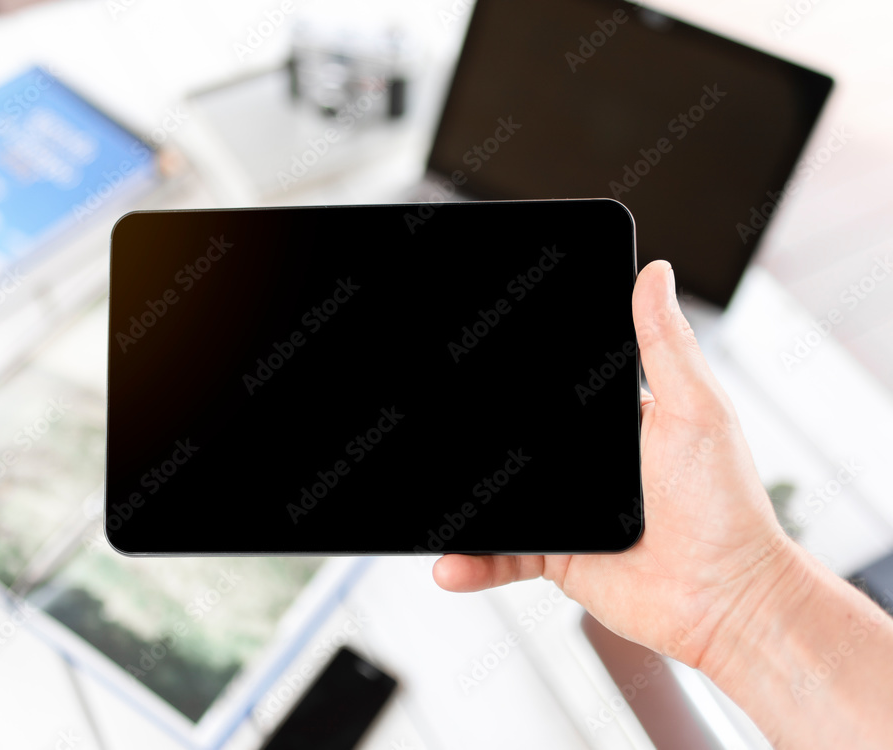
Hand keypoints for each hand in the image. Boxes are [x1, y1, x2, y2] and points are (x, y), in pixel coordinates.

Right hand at [433, 260, 796, 669]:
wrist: (725, 599)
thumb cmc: (724, 505)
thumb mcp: (694, 408)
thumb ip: (665, 344)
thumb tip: (654, 274)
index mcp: (616, 422)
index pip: (556, 386)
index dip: (521, 369)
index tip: (481, 348)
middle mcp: (587, 464)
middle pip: (517, 438)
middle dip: (477, 432)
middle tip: (435, 420)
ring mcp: (569, 510)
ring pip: (500, 497)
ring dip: (465, 501)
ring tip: (426, 495)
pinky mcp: (555, 557)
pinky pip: (502, 554)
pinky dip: (473, 561)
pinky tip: (449, 560)